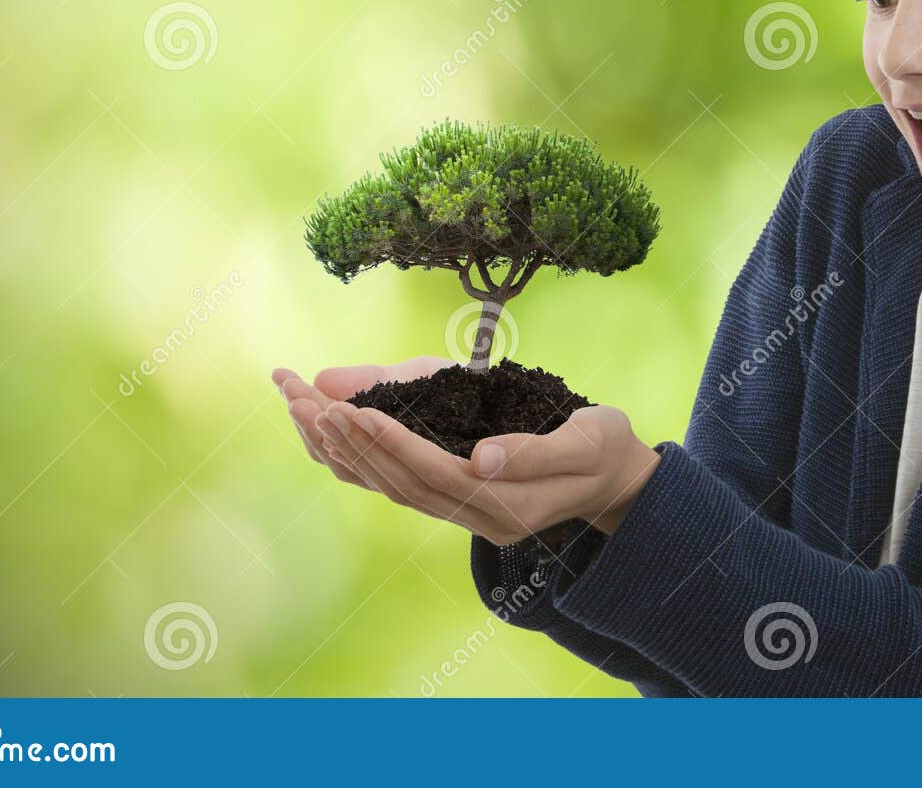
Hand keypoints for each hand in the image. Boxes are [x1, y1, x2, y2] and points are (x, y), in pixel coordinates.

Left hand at [278, 367, 659, 544]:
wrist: (615, 479)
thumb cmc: (606, 449)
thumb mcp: (589, 441)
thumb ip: (537, 452)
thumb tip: (481, 458)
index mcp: (509, 505)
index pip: (437, 474)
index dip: (393, 444)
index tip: (354, 411)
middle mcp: (479, 518)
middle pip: (402, 485)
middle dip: (353, 444)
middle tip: (307, 403)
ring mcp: (467, 516)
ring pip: (394, 489)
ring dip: (348, 452)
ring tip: (305, 411)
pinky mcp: (458, 502)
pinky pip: (400, 487)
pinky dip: (364, 461)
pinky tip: (334, 437)